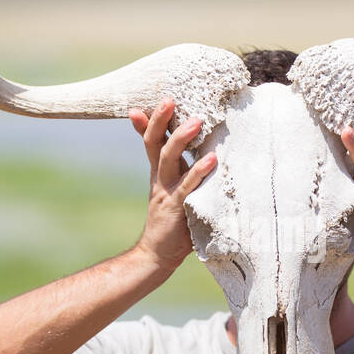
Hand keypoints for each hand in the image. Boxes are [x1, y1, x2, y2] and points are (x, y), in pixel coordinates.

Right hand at [128, 98, 216, 271]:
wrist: (159, 254)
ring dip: (181, 139)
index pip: (150, 142)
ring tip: (196, 120)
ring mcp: (167, 192)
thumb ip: (186, 173)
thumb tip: (207, 154)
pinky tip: (211, 159)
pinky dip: (199, 171)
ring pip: (168, 159)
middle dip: (161, 120)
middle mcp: (160, 179)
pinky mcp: (177, 208)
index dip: (147, 122)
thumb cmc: (175, 221)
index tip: (142, 104)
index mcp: (160, 173)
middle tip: (170, 99)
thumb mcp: (176, 192)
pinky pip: (188, 186)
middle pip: (155, 144)